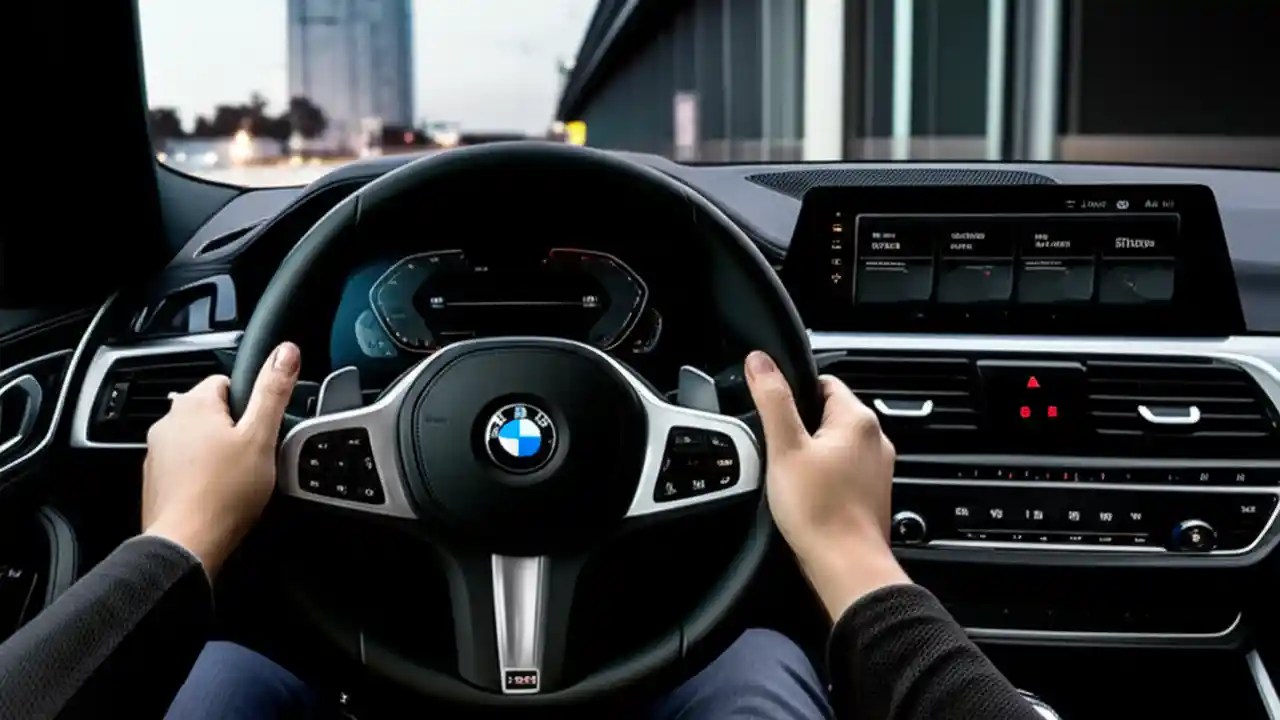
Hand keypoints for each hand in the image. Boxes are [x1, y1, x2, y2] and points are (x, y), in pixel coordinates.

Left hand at [142, 343, 300, 578]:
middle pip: (212, 412)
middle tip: (253, 457)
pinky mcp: (155, 479)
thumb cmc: (225, 493)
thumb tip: (285, 352)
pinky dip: (200, 474)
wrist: (187, 544)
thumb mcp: (261, 437)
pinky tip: (218, 493)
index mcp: (194, 404)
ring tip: (237, 478)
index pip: (227, 382)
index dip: (251, 404)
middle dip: (233, 430)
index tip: (261, 429)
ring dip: (216, 452)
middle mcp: (168, 422)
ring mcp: (157, 452)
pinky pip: (184, 465)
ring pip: (197, 439)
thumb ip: (273, 391)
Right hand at [745, 350, 909, 620]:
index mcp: (858, 419)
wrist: (846, 567)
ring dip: (812, 454)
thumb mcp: (784, 448)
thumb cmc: (819, 511)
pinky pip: (843, 471)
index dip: (793, 393)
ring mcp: (877, 468)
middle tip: (778, 450)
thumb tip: (760, 362)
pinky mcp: (872, 493)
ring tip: (791, 476)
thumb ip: (772, 399)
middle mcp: (875, 440)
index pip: (823, 382)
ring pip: (836, 445)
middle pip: (829, 414)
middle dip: (801, 427)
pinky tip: (808, 495)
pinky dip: (825, 477)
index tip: (774, 413)